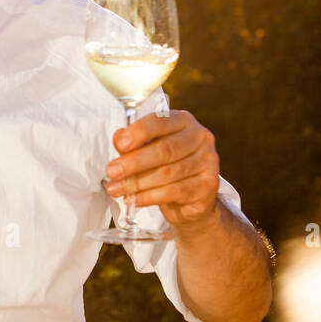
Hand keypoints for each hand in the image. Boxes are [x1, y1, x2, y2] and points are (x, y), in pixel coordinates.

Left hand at [104, 110, 221, 236]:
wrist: (191, 198)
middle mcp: (200, 138)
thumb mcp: (147, 150)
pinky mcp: (208, 185)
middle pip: (165, 149)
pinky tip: (134, 199)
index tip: (120, 144)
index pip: (160, 121)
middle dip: (134, 162)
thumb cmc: (165, 167)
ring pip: (168, 173)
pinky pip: (174, 191)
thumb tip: (119, 138)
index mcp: (183, 121)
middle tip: (112, 172)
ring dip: (137, 183)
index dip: (139, 132)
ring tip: (116, 189)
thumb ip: (132, 143)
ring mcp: (208, 162)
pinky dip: (149, 197)